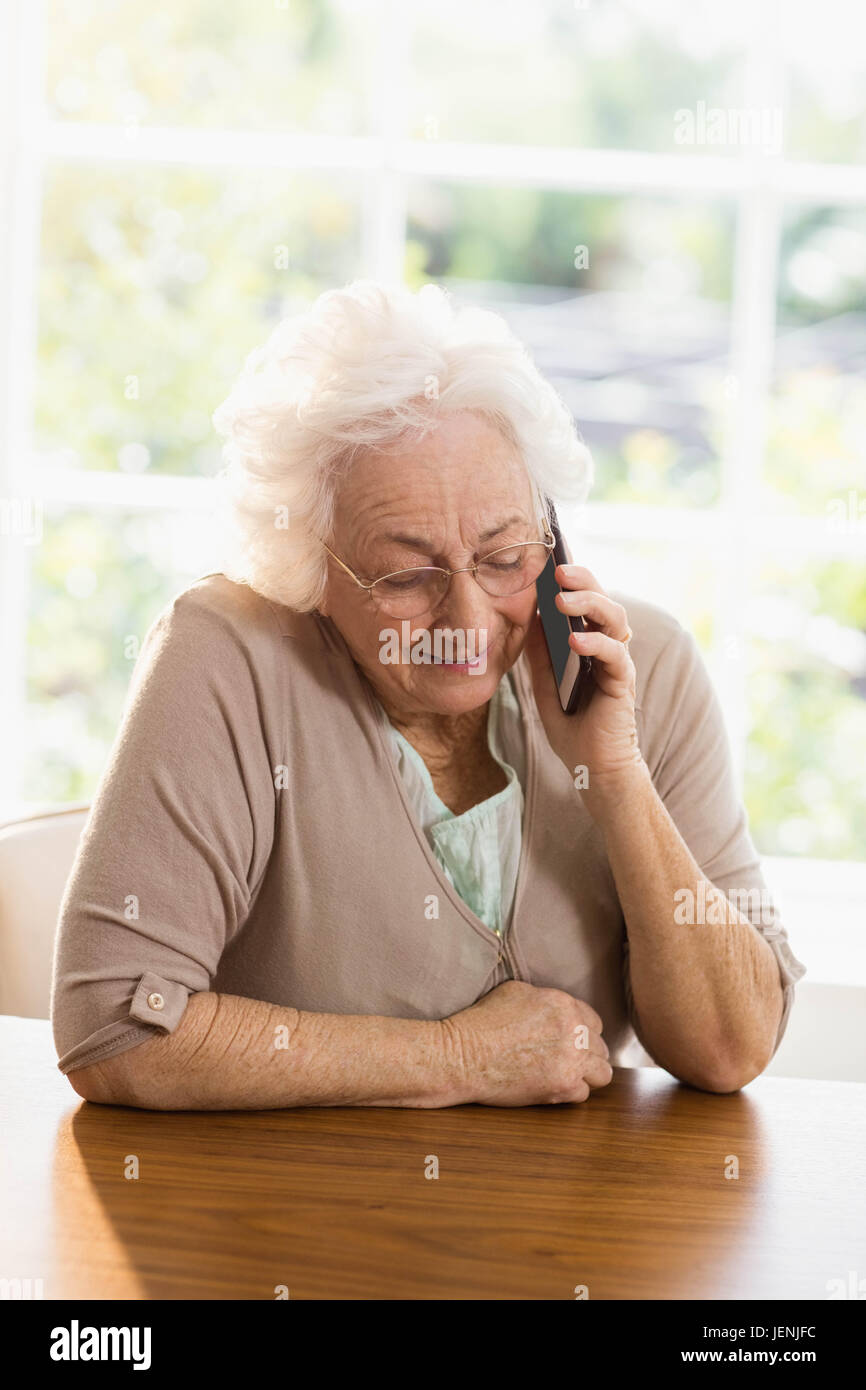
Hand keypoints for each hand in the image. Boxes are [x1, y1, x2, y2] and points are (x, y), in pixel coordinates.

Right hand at [440, 979, 612, 1105]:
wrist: (462, 1056)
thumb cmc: (481, 1022)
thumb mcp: (516, 992)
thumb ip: (546, 999)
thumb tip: (557, 1009)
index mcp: (564, 1004)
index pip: (594, 1022)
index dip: (583, 1033)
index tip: (572, 1042)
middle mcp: (574, 1031)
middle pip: (601, 1047)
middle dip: (587, 1054)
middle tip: (568, 1061)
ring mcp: (571, 1060)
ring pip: (602, 1073)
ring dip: (587, 1074)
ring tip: (568, 1076)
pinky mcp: (562, 1087)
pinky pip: (583, 1093)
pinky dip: (570, 1092)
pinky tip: (552, 1086)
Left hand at [523, 563, 647, 815]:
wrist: (591, 767)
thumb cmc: (571, 726)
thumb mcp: (544, 685)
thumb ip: (539, 654)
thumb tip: (529, 619)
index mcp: (590, 643)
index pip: (585, 602)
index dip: (573, 581)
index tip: (549, 564)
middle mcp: (608, 648)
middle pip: (604, 601)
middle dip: (584, 581)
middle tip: (559, 571)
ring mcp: (618, 663)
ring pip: (615, 620)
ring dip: (590, 605)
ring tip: (564, 600)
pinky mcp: (623, 683)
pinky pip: (615, 655)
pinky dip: (596, 643)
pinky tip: (575, 640)